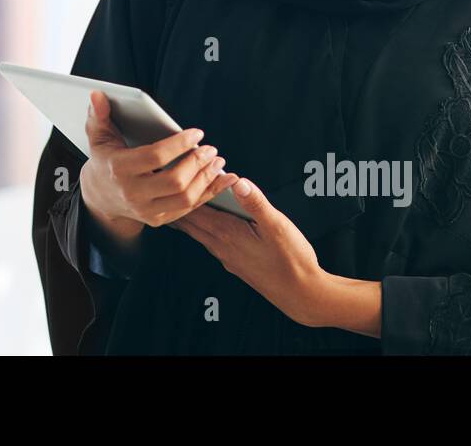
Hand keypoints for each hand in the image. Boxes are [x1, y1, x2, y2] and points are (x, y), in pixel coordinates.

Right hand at [78, 90, 239, 236]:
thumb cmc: (105, 161)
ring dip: (206, 179)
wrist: (100, 197)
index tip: (197, 133)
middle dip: (196, 163)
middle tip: (210, 149)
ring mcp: (146, 210)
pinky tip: (223, 180)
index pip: (154, 157)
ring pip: (185, 198)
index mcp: (119, 170)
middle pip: (174, 181)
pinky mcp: (158, 219)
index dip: (178, 145)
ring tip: (218, 162)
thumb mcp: (98, 138)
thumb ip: (99, 116)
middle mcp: (133, 193)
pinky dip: (209, 194)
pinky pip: (189, 208)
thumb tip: (98, 95)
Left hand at [169, 177, 327, 327]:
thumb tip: (239, 181)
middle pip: (190, 222)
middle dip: (179, 203)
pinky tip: (209, 224)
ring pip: (199, 233)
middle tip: (169, 187)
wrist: (301, 295)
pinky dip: (203, 228)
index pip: (195, 208)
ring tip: (182, 201)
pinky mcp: (235, 264)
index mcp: (228, 233)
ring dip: (190, 216)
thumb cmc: (292, 260)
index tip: (175, 176)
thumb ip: (256, 203)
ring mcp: (227, 257)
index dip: (185, 190)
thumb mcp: (277, 226)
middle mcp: (221, 246)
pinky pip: (210, 241)